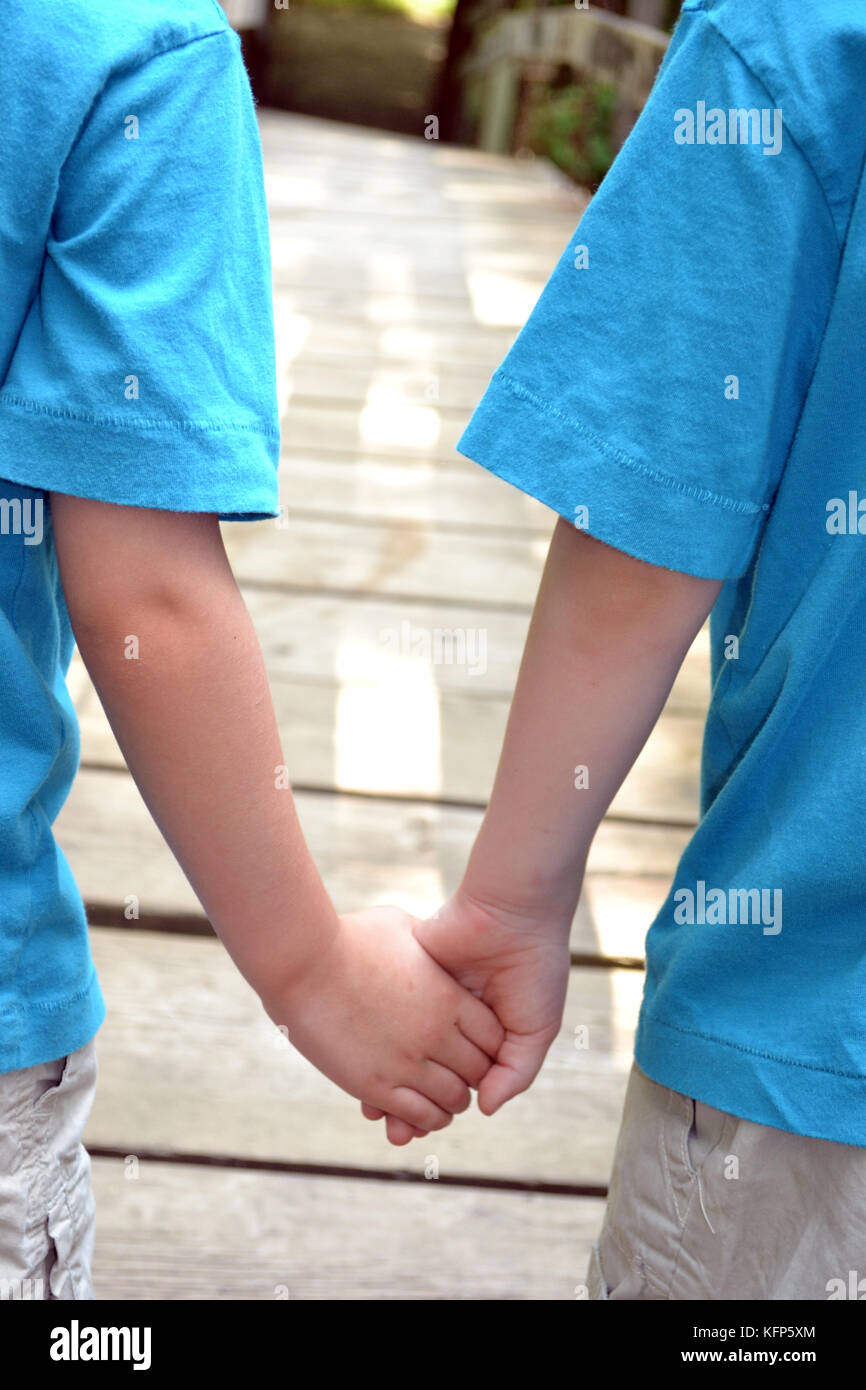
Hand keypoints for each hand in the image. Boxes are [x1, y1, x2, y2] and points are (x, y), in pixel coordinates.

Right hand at [259, 905, 504, 1135]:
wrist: (302, 961)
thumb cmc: (348, 937)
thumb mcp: (402, 929)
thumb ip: (429, 946)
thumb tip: (437, 943)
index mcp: (448, 997)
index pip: (495, 1038)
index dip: (490, 1046)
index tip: (474, 1046)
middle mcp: (436, 1033)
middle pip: (479, 1072)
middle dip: (473, 1076)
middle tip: (458, 1074)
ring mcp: (407, 1062)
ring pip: (453, 1101)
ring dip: (451, 1102)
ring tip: (439, 1096)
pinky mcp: (375, 1085)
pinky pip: (419, 1116)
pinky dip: (425, 1119)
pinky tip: (417, 1113)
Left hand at [361, 887, 570, 1143]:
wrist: (512, 912)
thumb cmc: (535, 969)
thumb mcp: (536, 1028)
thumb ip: (514, 1072)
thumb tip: (483, 1108)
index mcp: (485, 1032)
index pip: (453, 1080)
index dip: (435, 1107)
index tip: (416, 1131)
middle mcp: (453, 1016)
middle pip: (421, 1069)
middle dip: (405, 1100)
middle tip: (392, 1130)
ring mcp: (428, 994)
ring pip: (397, 1045)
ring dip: (382, 1075)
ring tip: (370, 1109)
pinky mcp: (411, 970)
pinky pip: (384, 1010)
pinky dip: (373, 1036)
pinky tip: (359, 1064)